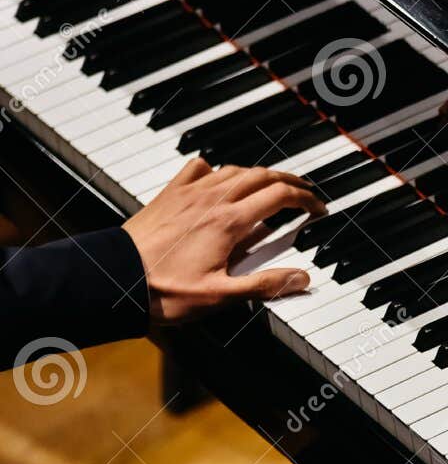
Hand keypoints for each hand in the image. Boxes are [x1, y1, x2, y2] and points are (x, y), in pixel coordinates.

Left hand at [122, 158, 326, 325]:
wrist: (113, 279)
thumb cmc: (163, 291)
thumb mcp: (220, 295)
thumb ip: (264, 285)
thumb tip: (302, 278)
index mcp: (229, 222)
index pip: (279, 197)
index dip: (305, 200)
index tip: (317, 209)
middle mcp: (212, 200)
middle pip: (262, 176)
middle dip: (290, 181)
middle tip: (305, 193)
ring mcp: (189, 194)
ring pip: (234, 169)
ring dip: (259, 174)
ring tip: (271, 185)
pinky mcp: (169, 196)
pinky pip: (196, 169)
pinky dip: (215, 168)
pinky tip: (218, 176)